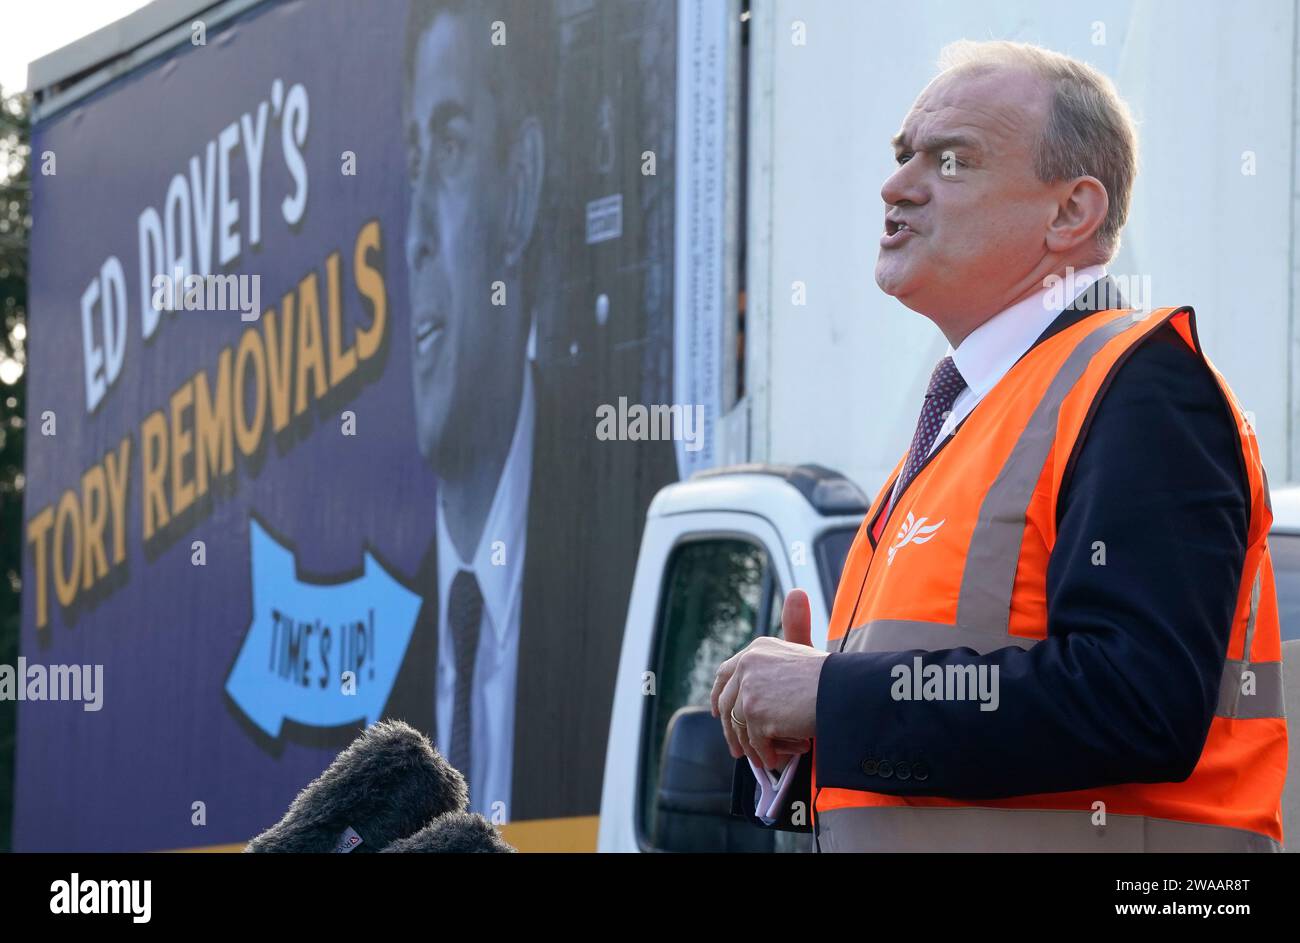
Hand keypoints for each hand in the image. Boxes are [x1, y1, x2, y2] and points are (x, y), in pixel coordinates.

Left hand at [710, 588, 827, 769]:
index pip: (725, 674)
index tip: (718, 712)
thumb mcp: (807, 648)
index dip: (719, 695)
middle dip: (731, 729)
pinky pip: (755, 742)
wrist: (846, 691)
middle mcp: (747, 665)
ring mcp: (748, 689)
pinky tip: (777, 759)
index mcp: (757, 649)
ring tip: (765, 758)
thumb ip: (795, 627)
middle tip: (737, 750)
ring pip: (740, 727)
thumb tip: (797, 590)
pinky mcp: (755, 712)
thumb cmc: (832, 673)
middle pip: (728, 704)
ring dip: (752, 746)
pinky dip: (765, 754)